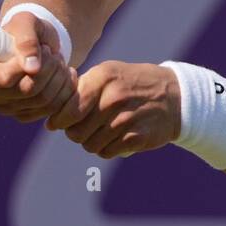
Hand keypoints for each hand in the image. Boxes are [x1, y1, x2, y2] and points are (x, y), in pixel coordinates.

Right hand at [0, 11, 77, 123]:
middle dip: (49, 68)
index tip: (41, 48)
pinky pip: (52, 108)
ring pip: (43, 100)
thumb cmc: (26, 31)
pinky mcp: (24, 115)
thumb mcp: (26, 22)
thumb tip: (32, 68)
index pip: (4, 78)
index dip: (27, 65)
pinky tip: (63, 74)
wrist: (38, 45)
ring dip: (59, 77)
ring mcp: (5, 108)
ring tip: (58, 60)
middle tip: (53, 53)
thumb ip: (26, 40)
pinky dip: (64, 89)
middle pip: (27, 90)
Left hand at [45, 61, 180, 158]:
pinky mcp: (137, 138)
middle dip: (75, 132)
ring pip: (89, 145)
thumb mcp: (108, 73)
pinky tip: (115, 137)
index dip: (59, 120)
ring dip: (91, 142)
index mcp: (103, 78)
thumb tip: (51, 114)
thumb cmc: (131, 84)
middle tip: (84, 126)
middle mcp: (114, 98)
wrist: (174, 96)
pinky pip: (107, 152)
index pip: (68, 109)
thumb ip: (80, 88)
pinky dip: (106, 149)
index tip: (57, 123)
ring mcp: (126, 119)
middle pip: (76, 131)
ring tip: (101, 131)